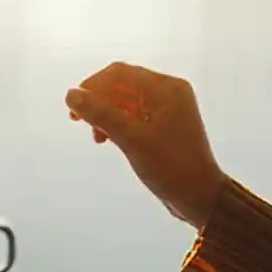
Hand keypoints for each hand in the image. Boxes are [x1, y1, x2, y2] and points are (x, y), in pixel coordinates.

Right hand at [67, 61, 227, 228]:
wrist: (200, 197)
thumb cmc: (170, 167)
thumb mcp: (131, 139)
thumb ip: (100, 114)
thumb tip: (71, 95)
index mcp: (166, 88)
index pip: (119, 73)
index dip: (91, 86)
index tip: (72, 108)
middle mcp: (169, 92)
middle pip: (122, 84)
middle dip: (98, 101)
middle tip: (77, 121)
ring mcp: (169, 108)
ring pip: (126, 100)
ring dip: (106, 114)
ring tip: (95, 137)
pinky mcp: (165, 125)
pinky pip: (134, 114)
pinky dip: (118, 123)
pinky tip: (107, 139)